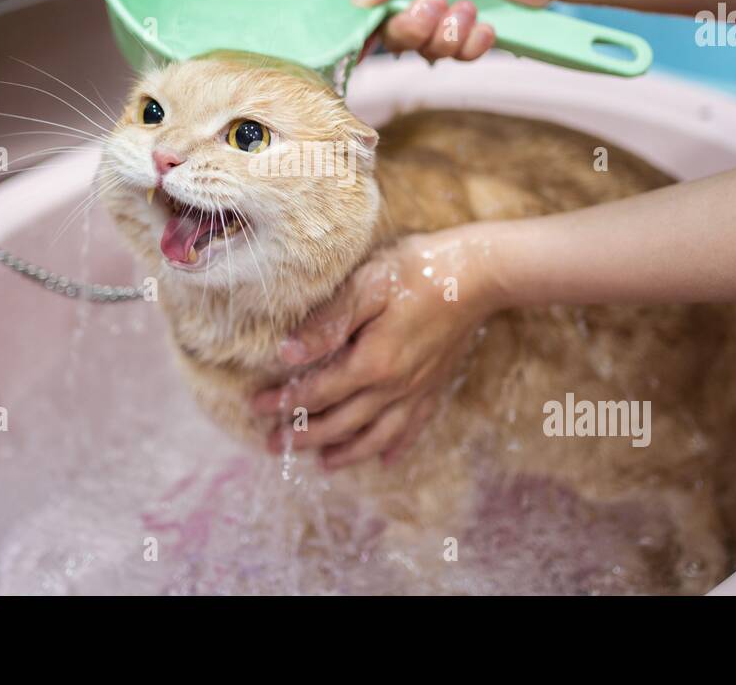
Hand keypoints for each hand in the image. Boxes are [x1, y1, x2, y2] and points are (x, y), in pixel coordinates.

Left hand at [250, 230, 498, 468]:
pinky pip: (412, 428)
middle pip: (342, 422)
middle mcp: (394, 386)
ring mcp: (417, 390)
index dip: (284, 402)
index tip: (255, 406)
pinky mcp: (435, 386)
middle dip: (305, 436)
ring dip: (347, 453)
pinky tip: (386, 460)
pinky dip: (396, 447)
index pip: (317, 392)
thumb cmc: (417, 270)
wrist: (480, 273)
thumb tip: (287, 353)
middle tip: (273, 445)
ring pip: (376, 436)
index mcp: (372, 363)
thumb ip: (327, 322)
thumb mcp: (366, 284)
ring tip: (324, 464)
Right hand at [353, 0, 557, 59]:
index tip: (365, 43)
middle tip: (437, 4)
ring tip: (471, 7)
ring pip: (430, 52)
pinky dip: (474, 43)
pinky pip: (461, 57)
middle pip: (397, 38)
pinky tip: (488, 24)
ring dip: (451, 33)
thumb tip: (356, 2)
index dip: (367, 31)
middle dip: (416, 27)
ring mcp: (447, 23)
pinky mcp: (473, 38)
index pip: (371, 13)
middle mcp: (421, 2)